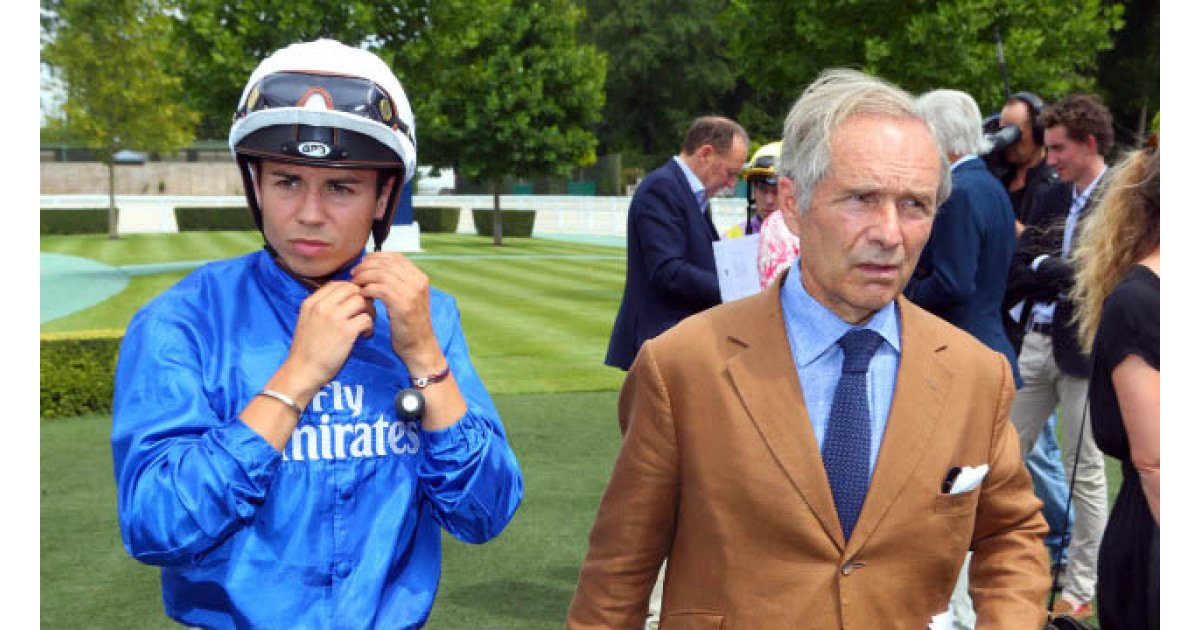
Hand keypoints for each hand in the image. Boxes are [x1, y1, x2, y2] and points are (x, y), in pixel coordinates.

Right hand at [283, 280, 375, 394]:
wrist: (302, 371)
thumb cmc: (306, 350)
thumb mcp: (307, 320)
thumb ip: (321, 308)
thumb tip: (344, 299)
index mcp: (311, 302)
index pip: (337, 284)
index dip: (351, 291)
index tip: (354, 303)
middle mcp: (322, 306)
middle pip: (352, 288)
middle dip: (362, 298)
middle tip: (364, 312)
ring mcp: (334, 317)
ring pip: (361, 301)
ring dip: (369, 311)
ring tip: (365, 324)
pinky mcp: (346, 331)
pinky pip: (366, 319)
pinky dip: (370, 327)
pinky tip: (364, 335)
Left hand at [351, 252, 444, 372]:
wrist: (419, 347)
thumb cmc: (409, 325)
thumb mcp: (407, 298)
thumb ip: (397, 283)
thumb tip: (375, 268)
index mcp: (420, 278)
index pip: (396, 257)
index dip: (376, 257)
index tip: (363, 263)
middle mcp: (418, 282)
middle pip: (387, 263)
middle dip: (367, 265)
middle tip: (354, 273)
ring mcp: (412, 292)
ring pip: (381, 274)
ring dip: (364, 276)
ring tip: (355, 283)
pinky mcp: (402, 304)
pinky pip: (379, 289)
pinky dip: (367, 289)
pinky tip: (362, 295)